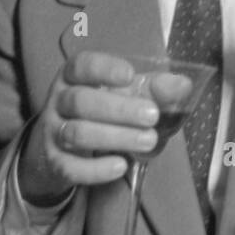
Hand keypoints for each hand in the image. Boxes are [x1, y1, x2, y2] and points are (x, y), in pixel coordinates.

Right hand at [21, 51, 168, 203]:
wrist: (65, 151)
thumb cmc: (103, 113)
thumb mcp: (128, 96)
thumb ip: (155, 89)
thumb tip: (182, 84)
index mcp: (74, 77)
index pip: (80, 65)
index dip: (103, 68)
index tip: (130, 76)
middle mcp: (58, 101)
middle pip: (81, 101)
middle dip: (119, 109)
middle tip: (152, 116)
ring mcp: (53, 132)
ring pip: (77, 133)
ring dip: (115, 137)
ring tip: (148, 141)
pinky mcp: (54, 164)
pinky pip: (71, 167)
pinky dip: (96, 169)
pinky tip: (121, 165)